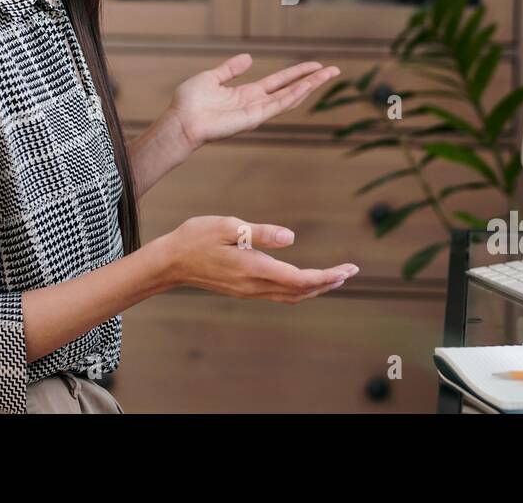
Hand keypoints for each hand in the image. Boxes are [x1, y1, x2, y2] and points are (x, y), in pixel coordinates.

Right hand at [162, 216, 357, 302]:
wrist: (171, 262)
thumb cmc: (197, 237)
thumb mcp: (229, 226)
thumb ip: (261, 233)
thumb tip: (292, 238)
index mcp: (254, 268)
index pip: (300, 278)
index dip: (327, 275)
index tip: (348, 269)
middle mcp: (254, 285)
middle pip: (300, 291)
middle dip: (328, 282)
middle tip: (351, 271)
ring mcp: (249, 291)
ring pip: (291, 296)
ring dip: (315, 288)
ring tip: (336, 277)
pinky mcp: (244, 290)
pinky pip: (279, 295)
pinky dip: (299, 290)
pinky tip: (305, 282)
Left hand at [167, 54, 339, 150]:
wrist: (180, 121)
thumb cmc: (189, 103)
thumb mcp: (211, 78)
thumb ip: (230, 69)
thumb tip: (248, 58)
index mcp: (246, 94)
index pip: (278, 81)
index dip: (297, 72)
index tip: (315, 65)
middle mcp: (256, 103)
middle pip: (291, 89)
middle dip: (312, 80)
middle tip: (333, 70)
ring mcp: (257, 112)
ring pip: (290, 96)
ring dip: (310, 86)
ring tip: (327, 75)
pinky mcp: (253, 118)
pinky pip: (278, 104)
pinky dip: (294, 95)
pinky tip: (307, 86)